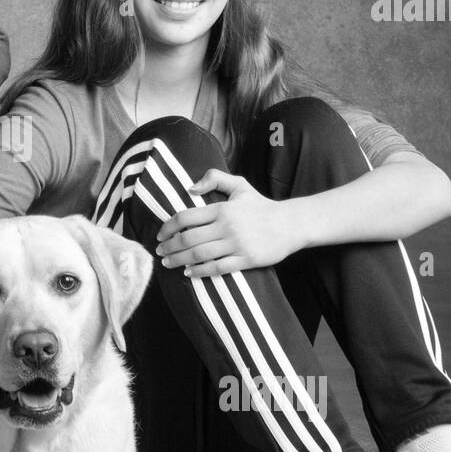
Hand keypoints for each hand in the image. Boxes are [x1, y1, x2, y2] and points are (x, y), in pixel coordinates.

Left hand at [155, 169, 300, 276]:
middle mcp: (226, 226)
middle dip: (170, 247)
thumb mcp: (240, 186)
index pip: (186, 217)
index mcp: (222, 208)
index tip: (160, 235)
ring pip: (200, 255)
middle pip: (188, 239)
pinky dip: (201, 272)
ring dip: (179, 260)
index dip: (168, 227)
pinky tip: (189, 273)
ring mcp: (236, 244)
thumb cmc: (262, 206)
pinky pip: (218, 268)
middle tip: (160, 253)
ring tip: (168, 264)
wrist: (291, 224)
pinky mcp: (246, 259)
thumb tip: (190, 188)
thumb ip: (215, 178)